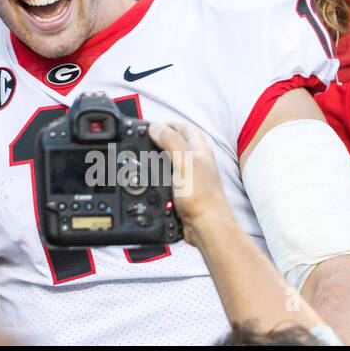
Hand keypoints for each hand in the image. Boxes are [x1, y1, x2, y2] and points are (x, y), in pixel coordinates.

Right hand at [147, 121, 228, 247]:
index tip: (151, 126)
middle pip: (178, 143)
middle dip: (161, 139)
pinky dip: (158, 175)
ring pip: (172, 160)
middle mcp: (197, 162)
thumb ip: (171, 142)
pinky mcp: (184, 191)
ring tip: (145, 156)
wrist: (205, 226)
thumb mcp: (184, 162)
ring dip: (159, 157)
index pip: (185, 128)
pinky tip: (151, 178)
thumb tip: (156, 127)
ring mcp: (191, 177)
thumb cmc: (202, 197)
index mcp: (200, 151)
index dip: (168, 124)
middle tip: (145, 139)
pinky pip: (169, 177)